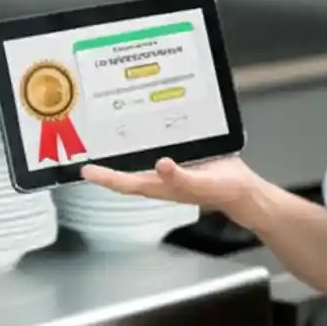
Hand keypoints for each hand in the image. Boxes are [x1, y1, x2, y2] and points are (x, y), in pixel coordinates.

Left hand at [80, 155, 265, 226]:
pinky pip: (154, 155)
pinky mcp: (179, 163)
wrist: (242, 190)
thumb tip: (161, 165)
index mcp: (160, 186)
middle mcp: (159, 180)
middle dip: (105, 168)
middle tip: (84, 155)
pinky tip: (143, 135)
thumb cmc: (223, 189)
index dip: (104, 177)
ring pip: (137, 166)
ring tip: (105, 143)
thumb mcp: (202, 182)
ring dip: (121, 158)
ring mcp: (168, 173)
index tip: (85, 171)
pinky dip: (145, 147)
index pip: (125, 183)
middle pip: (125, 176)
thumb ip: (181, 177)